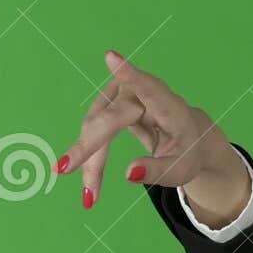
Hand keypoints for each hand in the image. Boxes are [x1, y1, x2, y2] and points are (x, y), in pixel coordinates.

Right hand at [55, 49, 243, 211]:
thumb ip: (159, 171)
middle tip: (64, 170)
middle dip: (88, 147)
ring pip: (94, 127)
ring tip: (91, 194)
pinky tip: (90, 184)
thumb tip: (129, 173)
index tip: (112, 57)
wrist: (187, 137)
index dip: (129, 74)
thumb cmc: (187, 150)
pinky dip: (90, 158)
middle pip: (108, 118)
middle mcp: (141, 94)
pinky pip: (93, 133)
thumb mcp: (182, 169)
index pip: (148, 87)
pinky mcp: (109, 104)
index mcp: (168, 105)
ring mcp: (121, 95)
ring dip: (89, 161)